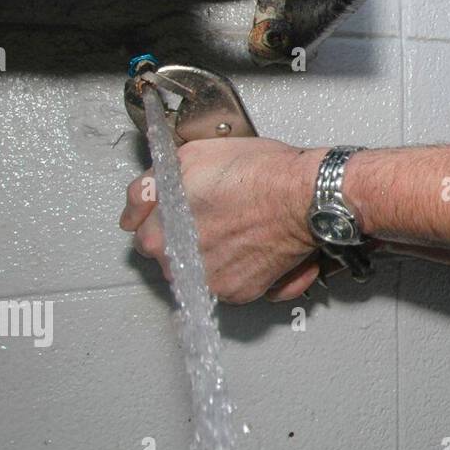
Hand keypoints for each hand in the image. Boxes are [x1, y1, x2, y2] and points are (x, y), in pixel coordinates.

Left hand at [119, 138, 326, 304]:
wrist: (308, 196)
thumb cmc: (261, 174)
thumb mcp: (192, 156)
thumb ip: (153, 184)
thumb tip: (140, 200)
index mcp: (159, 234)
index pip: (143, 231)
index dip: (165, 214)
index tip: (183, 207)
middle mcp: (181, 266)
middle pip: (173, 254)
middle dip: (190, 236)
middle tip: (217, 213)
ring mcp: (212, 283)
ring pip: (204, 269)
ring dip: (216, 254)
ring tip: (240, 228)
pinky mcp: (243, 293)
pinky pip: (234, 281)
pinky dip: (245, 267)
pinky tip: (258, 244)